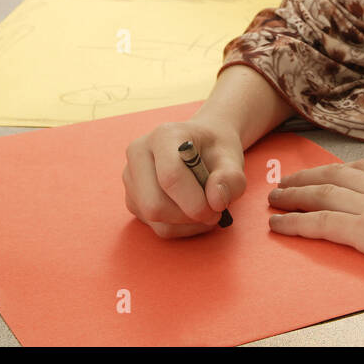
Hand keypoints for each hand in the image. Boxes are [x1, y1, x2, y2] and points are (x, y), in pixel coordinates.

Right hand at [123, 114, 246, 237]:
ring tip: (205, 209)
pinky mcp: (132, 199)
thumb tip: (216, 200)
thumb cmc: (215, 150)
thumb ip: (231, 178)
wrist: (201, 147)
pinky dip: (180, 227)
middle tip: (214, 212)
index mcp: (163, 136)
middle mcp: (139, 154)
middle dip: (189, 216)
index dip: (195, 201)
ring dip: (187, 224)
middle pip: (154, 204)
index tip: (218, 207)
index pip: (171, 177)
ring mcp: (131, 178)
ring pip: (155, 219)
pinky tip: (192, 213)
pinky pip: (156, 226)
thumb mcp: (232, 158)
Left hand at [267, 159, 363, 272]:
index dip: (343, 169)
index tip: (328, 169)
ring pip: (322, 194)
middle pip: (336, 175)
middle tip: (287, 180)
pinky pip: (320, 223)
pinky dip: (295, 223)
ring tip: (274, 198)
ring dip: (294, 195)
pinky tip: (278, 225)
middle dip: (309, 176)